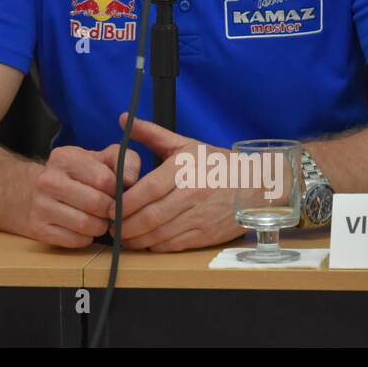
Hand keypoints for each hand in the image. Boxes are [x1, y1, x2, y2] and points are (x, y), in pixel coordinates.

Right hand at [25, 144, 140, 247]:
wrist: (36, 192)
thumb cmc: (78, 175)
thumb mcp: (100, 159)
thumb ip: (124, 160)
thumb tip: (131, 180)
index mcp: (64, 157)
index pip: (104, 179)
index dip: (117, 190)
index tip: (116, 192)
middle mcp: (47, 180)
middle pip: (96, 204)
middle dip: (111, 210)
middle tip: (111, 209)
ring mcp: (40, 205)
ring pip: (87, 225)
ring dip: (100, 226)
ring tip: (98, 219)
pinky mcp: (38, 228)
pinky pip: (76, 240)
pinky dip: (86, 238)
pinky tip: (83, 228)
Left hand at [108, 113, 244, 251]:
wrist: (257, 185)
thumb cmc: (217, 164)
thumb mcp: (185, 144)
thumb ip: (152, 133)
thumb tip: (123, 119)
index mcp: (185, 169)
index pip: (149, 189)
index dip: (126, 202)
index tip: (110, 207)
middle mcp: (193, 194)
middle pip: (151, 216)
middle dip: (126, 225)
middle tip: (111, 225)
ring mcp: (200, 217)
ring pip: (160, 234)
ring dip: (137, 239)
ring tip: (122, 236)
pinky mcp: (206, 235)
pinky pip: (174, 245)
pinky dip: (155, 247)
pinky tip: (144, 243)